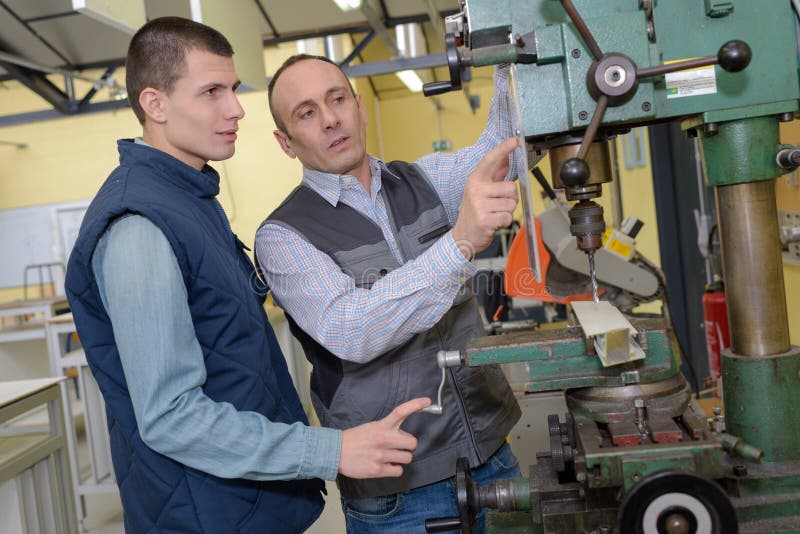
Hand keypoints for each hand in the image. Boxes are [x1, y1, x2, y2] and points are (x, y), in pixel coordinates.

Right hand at [338, 397, 430, 478]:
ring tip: (389, 456)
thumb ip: (388, 430)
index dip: (416, 405)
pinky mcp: (378, 469)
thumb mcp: (372, 427)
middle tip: (398, 446)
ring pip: (407, 458)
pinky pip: (398, 471)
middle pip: (413, 442)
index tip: (427, 401)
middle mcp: (383, 439)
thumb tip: (403, 437)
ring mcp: (381, 455)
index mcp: (381, 426)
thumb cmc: (355, 439)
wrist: (336, 452)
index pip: (401, 411)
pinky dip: (394, 469)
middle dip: (408, 445)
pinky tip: (385, 465)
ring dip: (401, 458)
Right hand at [452, 138, 519, 258]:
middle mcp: (476, 190)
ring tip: (495, 214)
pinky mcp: (485, 219)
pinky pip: (508, 217)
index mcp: (475, 180)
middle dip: (511, 198)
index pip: (490, 160)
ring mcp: (479, 205)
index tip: (515, 141)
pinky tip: (494, 222)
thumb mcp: (480, 191)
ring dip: (507, 211)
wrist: (463, 236)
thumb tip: (506, 159)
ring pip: (512, 203)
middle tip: (498, 205)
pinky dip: (504, 222)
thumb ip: (494, 176)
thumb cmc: (474, 213)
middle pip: (511, 187)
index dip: (503, 149)